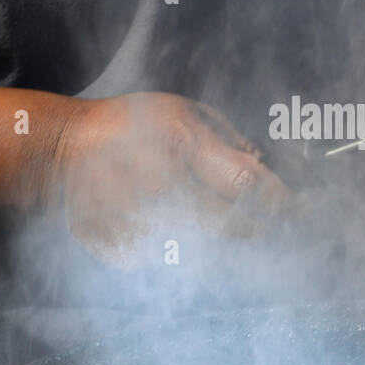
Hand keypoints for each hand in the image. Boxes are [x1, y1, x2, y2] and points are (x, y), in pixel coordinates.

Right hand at [51, 92, 291, 258]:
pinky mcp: (119, 242)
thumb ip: (226, 137)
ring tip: (221, 227)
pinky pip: (164, 255)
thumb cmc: (129, 122)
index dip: (278, 201)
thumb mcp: (181, 109)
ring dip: (218, 240)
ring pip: (200, 245)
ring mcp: (137, 217)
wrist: (64, 149)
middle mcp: (160, 183)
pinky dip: (177, 248)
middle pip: (228, 224)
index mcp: (180, 143)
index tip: (300, 210)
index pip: (245, 182)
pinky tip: (169, 229)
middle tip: (266, 226)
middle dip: (255, 228)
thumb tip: (263, 167)